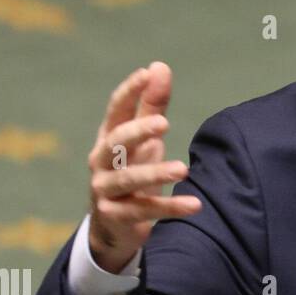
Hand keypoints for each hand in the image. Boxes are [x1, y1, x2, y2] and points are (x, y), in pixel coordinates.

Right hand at [87, 62, 201, 271]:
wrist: (112, 228)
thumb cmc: (131, 174)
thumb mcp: (143, 142)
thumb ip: (151, 107)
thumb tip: (159, 66)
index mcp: (108, 138)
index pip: (116, 110)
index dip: (130, 91)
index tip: (147, 73)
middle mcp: (101, 162)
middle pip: (116, 142)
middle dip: (138, 130)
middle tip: (164, 123)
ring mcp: (105, 190)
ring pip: (128, 178)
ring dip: (156, 172)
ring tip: (183, 169)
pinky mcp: (116, 216)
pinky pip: (144, 210)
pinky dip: (170, 207)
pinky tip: (195, 204)